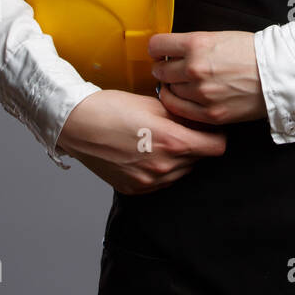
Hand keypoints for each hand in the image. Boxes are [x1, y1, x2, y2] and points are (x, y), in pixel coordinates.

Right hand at [55, 88, 226, 194]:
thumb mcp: (154, 104)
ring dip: (179, 158)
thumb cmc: (113, 108)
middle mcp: (164, 167)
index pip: (217, 148)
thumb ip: (183, 116)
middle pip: (199, 160)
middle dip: (196, 145)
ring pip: (182, 172)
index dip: (216, 135)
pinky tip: (146, 152)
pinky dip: (161, 169)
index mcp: (173, 143)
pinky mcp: (135, 189)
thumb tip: (202, 121)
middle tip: (181, 129)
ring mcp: (149, 182)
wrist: (77, 125)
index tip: (210, 127)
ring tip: (160, 139)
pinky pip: (161, 182)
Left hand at [148, 31, 267, 126]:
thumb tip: (171, 53)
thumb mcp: (219, 37)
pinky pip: (179, 109)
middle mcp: (195, 68)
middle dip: (164, 68)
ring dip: (173, 86)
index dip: (158, 49)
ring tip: (186, 83)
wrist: (277, 73)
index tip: (162, 53)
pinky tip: (185, 97)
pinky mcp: (210, 113)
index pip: (156, 46)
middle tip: (173, 69)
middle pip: (159, 70)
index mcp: (196, 44)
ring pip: (169, 90)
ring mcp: (201, 93)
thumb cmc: (252, 52)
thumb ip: (192, 45)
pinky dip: (178, 103)